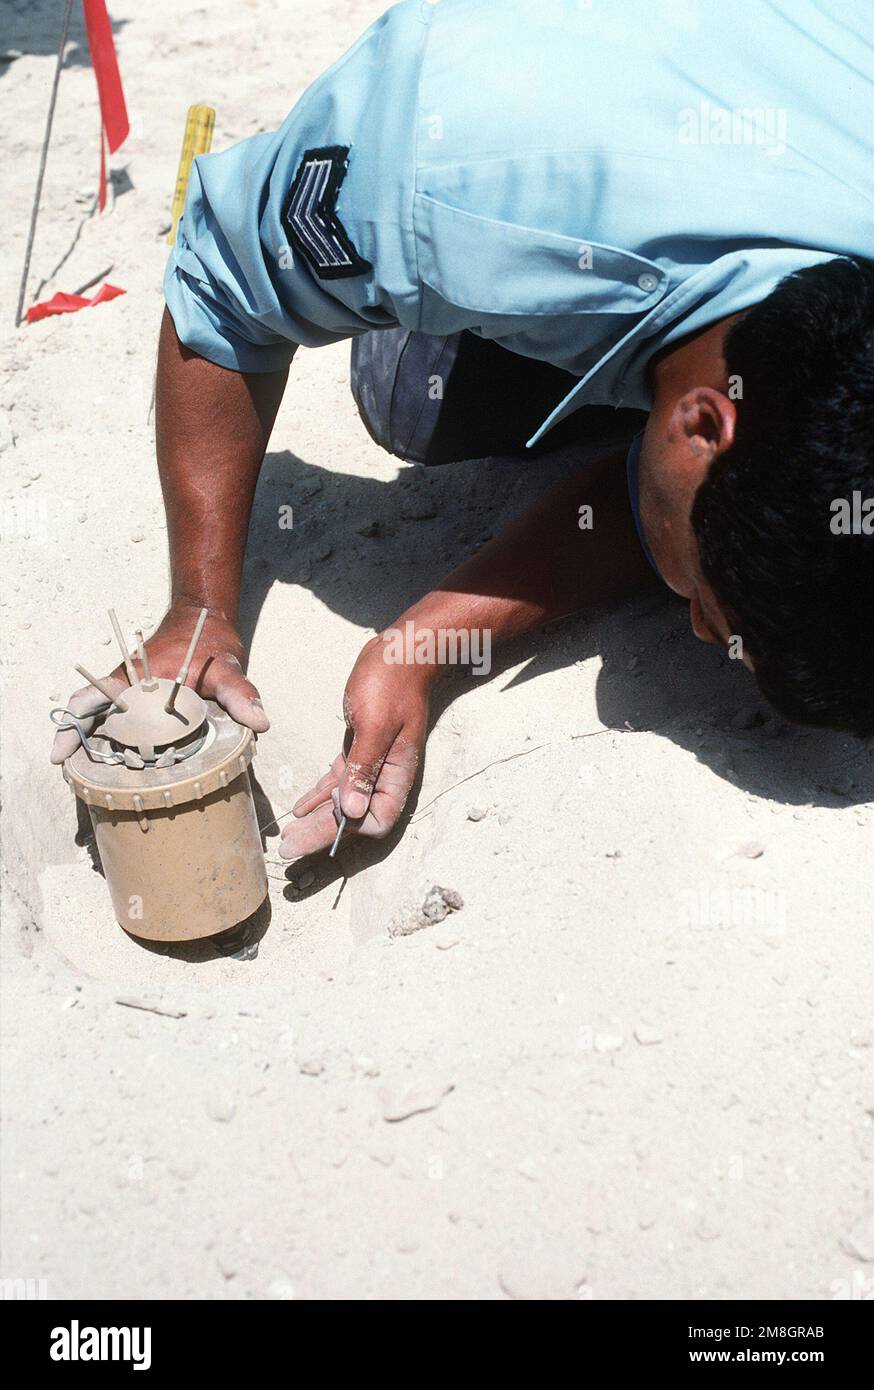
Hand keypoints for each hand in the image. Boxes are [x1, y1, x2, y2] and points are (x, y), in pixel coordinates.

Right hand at [50, 602, 267, 763]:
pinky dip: (106, 733)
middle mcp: (125, 684)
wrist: (205, 617)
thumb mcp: (227, 668)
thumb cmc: (211, 641)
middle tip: (65, 770)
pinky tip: (113, 758)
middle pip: (86, 713)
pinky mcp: (138, 694)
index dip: (73, 726)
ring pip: (97, 715)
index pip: (91, 701)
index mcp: (135, 679)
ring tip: (82, 775)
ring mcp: (129, 689)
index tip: (59, 754)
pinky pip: (113, 714)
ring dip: (87, 739)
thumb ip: (240, 695)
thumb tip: (260, 722)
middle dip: (72, 739)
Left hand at [280, 634, 432, 858]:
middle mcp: (386, 777)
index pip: (374, 821)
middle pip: (353, 818)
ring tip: (287, 836)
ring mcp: (373, 765)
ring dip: (316, 819)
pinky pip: (339, 782)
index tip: (312, 832)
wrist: (401, 653)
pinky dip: (320, 795)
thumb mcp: (374, 726)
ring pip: (343, 802)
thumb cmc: (390, 685)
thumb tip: (353, 812)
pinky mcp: (360, 750)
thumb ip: (363, 769)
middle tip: (287, 850)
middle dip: (320, 834)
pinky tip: (299, 808)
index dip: (344, 830)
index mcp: (396, 775)